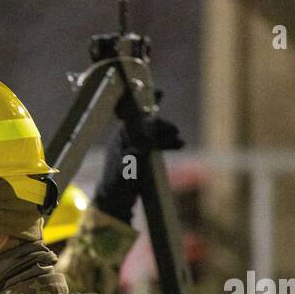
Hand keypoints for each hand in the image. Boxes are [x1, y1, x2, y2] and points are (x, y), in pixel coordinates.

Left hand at [94, 108, 184, 223]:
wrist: (115, 201)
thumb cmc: (118, 182)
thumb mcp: (128, 165)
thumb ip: (138, 151)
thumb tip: (149, 142)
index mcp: (121, 136)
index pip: (136, 114)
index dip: (147, 101)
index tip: (159, 92)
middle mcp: (128, 137)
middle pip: (149, 123)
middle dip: (163, 125)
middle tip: (175, 132)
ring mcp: (135, 146)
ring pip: (155, 134)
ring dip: (168, 136)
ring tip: (179, 143)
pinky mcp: (142, 156)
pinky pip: (158, 144)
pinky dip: (168, 144)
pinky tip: (179, 145)